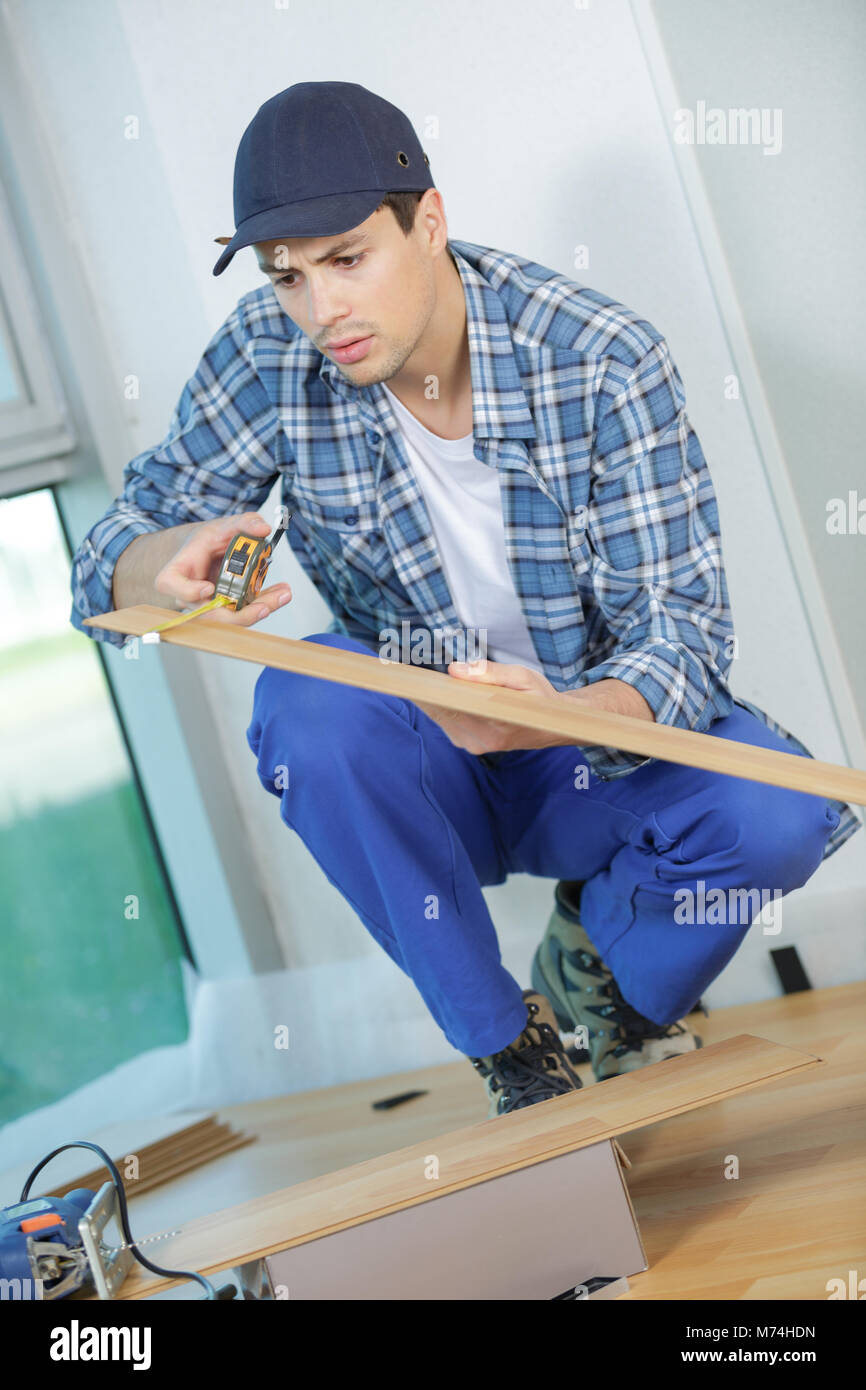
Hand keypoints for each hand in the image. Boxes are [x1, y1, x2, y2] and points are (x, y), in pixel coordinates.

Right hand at [155, 512, 292, 627]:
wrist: (209, 552)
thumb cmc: (208, 542)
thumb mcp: (223, 526)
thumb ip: (244, 523)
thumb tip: (262, 528)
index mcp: (178, 572)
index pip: (172, 585)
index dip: (188, 592)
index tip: (209, 587)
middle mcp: (191, 596)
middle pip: (210, 613)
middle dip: (241, 614)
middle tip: (264, 607)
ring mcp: (208, 606)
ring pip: (232, 617)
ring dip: (260, 608)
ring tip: (283, 594)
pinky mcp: (227, 609)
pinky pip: (244, 612)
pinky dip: (264, 603)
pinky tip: (280, 593)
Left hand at [413, 657, 561, 753]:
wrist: (552, 726)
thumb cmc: (540, 697)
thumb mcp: (523, 676)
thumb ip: (489, 673)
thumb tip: (453, 670)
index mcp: (495, 725)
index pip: (450, 706)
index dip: (428, 691)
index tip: (410, 677)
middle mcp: (481, 740)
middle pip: (440, 711)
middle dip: (425, 691)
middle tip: (405, 671)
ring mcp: (473, 745)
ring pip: (440, 717)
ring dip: (430, 698)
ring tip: (417, 678)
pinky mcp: (469, 745)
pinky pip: (446, 722)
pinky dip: (439, 705)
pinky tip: (435, 691)